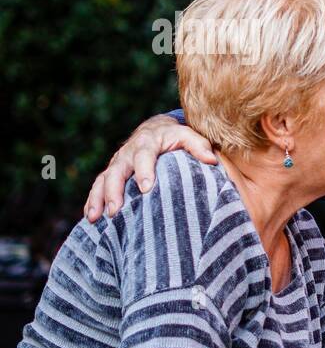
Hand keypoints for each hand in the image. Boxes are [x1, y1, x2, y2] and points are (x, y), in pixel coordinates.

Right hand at [85, 114, 217, 221]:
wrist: (156, 130)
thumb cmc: (175, 137)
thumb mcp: (188, 136)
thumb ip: (199, 146)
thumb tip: (212, 160)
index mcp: (147, 143)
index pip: (144, 156)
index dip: (144, 171)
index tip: (146, 188)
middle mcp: (127, 153)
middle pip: (117, 171)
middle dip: (114, 191)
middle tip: (115, 210)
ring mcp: (117, 164)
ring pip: (103, 180)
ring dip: (98, 198)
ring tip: (95, 217)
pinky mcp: (111, 174)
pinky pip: (97, 187)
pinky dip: (92, 201)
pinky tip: (90, 218)